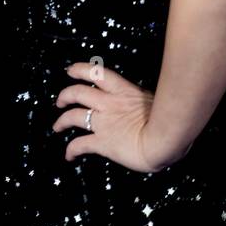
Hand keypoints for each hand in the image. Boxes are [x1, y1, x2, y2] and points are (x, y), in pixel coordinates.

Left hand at [53, 62, 189, 173]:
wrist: (166, 138)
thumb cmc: (168, 120)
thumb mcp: (154, 100)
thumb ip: (143, 100)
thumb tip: (148, 102)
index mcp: (123, 90)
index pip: (96, 73)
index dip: (80, 70)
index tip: (70, 70)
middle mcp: (109, 103)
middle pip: (79, 92)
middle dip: (65, 95)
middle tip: (60, 100)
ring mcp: (104, 122)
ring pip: (74, 116)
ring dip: (62, 121)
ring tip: (57, 126)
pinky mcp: (103, 142)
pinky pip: (80, 144)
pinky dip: (71, 149)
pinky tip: (68, 155)